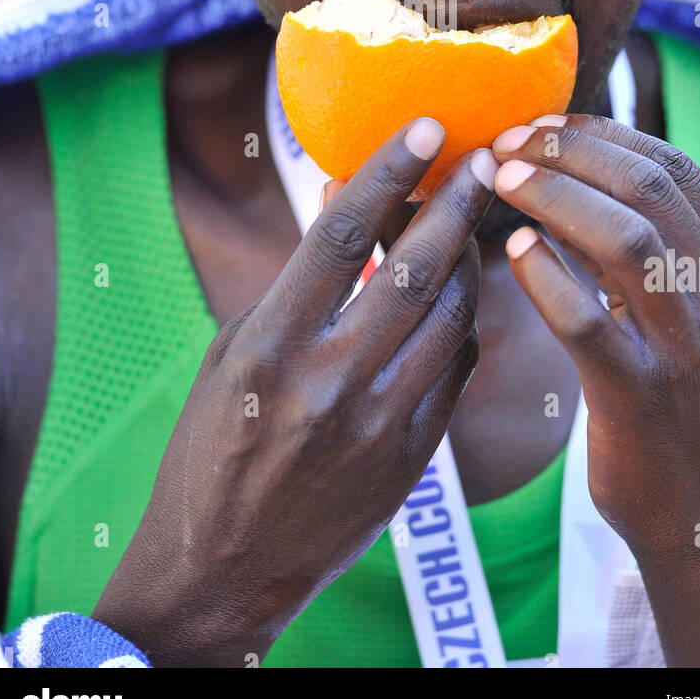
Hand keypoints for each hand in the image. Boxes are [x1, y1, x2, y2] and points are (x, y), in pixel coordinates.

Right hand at [92, 119, 497, 666]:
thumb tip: (345, 205)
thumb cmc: (214, 448)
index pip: (339, 237)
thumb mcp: (233, 354)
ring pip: (452, 318)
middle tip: (485, 158)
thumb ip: (295, 286)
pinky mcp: (413, 459)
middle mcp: (328, 383)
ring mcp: (379, 425)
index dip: (387, 174)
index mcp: (269, 348)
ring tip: (471, 224)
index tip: (426, 129)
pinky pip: (457, 370)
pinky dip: (463, 325)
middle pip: (414, 269)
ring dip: (469, 260)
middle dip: (457, 203)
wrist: (226, 570)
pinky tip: (458, 297)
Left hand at [491, 113, 699, 562]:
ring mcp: (695, 354)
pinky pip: (587, 322)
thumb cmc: (686, 393)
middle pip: (648, 191)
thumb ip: (658, 240)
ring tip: (502, 180)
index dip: (599, 136)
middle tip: (508, 144)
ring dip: (553, 197)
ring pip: (624, 242)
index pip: (674, 167)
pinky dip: (546, 276)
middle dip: (568, 154)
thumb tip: (574, 160)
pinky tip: (514, 250)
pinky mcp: (643, 402)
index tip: (541, 125)